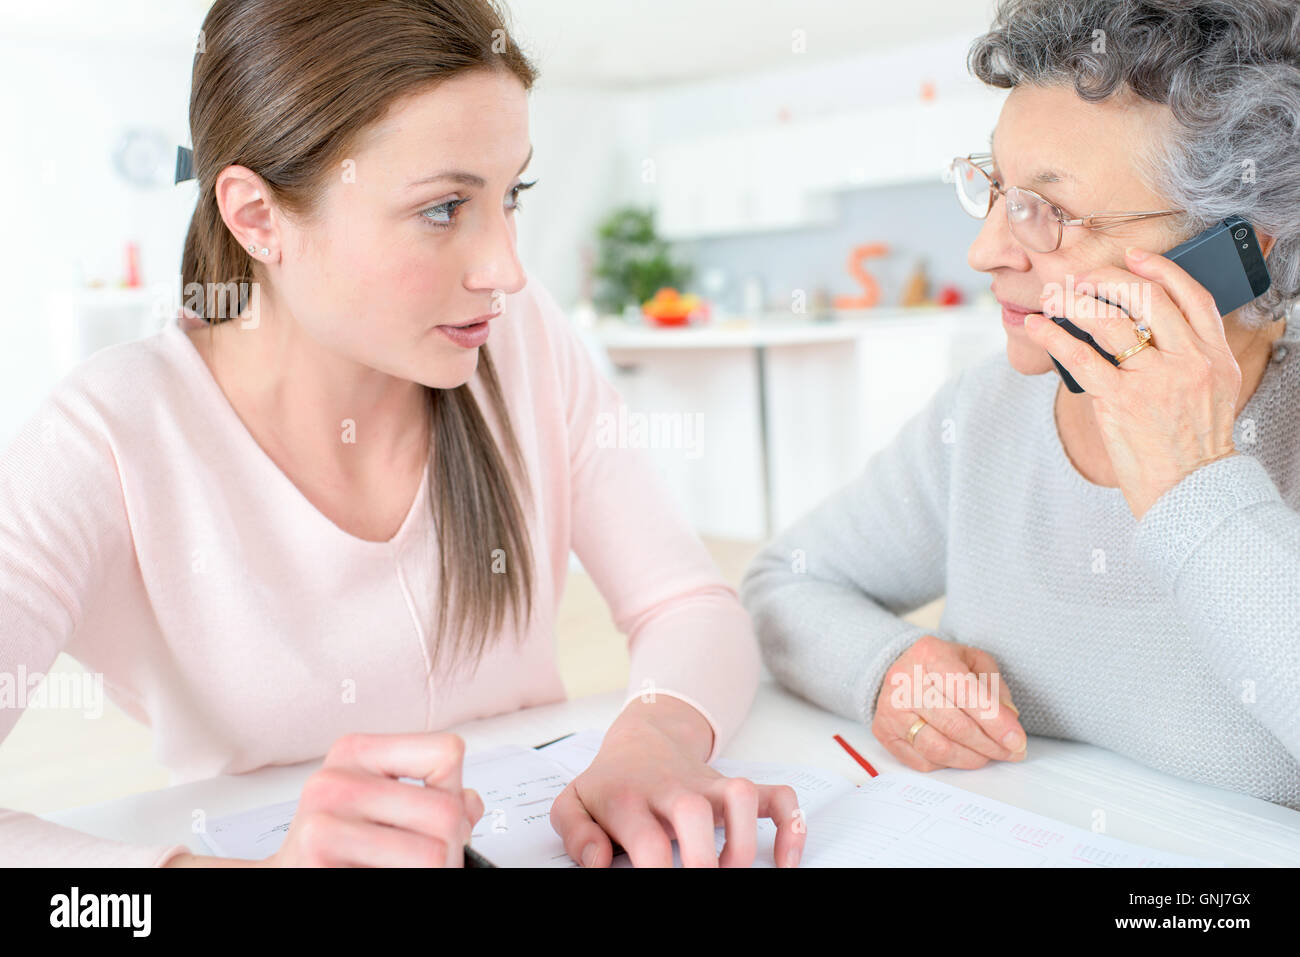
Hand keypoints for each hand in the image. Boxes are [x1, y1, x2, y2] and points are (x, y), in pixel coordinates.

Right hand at [260, 732, 483, 866]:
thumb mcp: (384, 804)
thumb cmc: (339, 844)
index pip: (447, 752)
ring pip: (433, 852)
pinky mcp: (319, 856)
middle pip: (446, 810)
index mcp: (356, 751)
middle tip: (431, 857)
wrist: (292, 873)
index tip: (429, 815)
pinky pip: (402, 876)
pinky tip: (381, 871)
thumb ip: (435, 794)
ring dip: (436, 868)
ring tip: (409, 867)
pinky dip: (407, 880)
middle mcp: (335, 780)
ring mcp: (323, 821)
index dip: (453, 791)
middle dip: (451, 844)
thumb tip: (469, 803)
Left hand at [549, 696, 805, 866]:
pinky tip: (786, 860)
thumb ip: (574, 834)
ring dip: (743, 840)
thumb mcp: (574, 803)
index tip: (658, 890)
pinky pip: (778, 797)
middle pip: (694, 812)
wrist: (642, 739)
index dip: (657, 876)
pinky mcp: (735, 787)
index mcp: (630, 799)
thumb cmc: (610, 784)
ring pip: (740, 794)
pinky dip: (792, 826)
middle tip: (699, 883)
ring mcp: (710, 786)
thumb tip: (596, 862)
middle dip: (702, 859)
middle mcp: (673, 790)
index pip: (647, 841)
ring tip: (730, 871)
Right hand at [873, 634, 1024, 770]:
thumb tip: (1009, 721)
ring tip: (988, 755)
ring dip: (972, 758)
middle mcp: (905, 681)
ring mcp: (891, 709)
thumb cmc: (941, 666)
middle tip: (1011, 753)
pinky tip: (960, 753)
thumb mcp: (973, 661)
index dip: (996, 721)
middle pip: (955, 725)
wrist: (898, 669)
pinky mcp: (884, 732)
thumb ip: (995, 687)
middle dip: (990, 745)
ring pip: (939, 748)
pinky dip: (949, 763)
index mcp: (931, 656)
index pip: (967, 693)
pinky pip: (923, 761)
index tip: (1017, 741)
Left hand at [1024, 246, 1242, 519]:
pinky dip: (1053, 335)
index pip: (1193, 296)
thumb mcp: (1212, 392)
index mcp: (1215, 355)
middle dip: (1109, 279)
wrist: (1192, 492)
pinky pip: (1081, 356)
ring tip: (1055, 297)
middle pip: (1148, 298)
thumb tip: (1144, 328)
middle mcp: (1190, 361)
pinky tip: (1037, 326)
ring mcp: (1157, 379)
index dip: (1161, 269)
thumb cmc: (1191, 445)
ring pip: (1112, 320)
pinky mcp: (1123, 400)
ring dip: (1077, 301)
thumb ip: (1190, 356)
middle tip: (1082, 278)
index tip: (1134, 257)